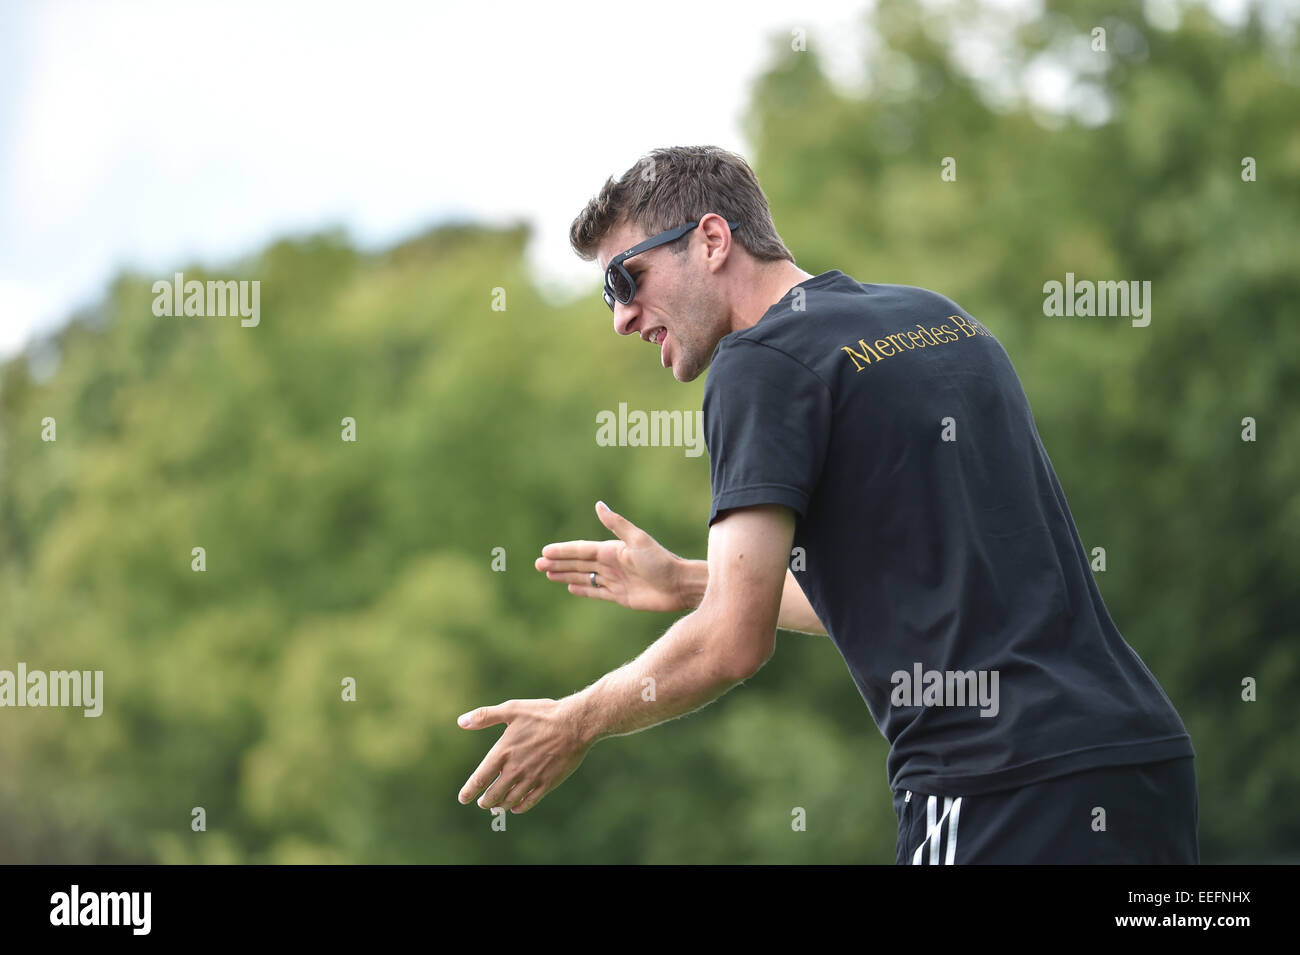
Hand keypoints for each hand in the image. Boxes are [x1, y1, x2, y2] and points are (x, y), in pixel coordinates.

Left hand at [457, 698, 593, 813]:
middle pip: (493, 794)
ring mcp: (531, 778)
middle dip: (485, 801)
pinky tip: (516, 806)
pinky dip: (519, 807)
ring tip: (496, 806)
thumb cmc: (543, 714)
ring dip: (500, 805)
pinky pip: (529, 802)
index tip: (463, 798)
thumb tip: (461, 721)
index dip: (469, 790)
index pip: (480, 778)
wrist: (575, 724)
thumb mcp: (512, 709)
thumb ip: (485, 716)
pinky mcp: (547, 783)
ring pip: (510, 800)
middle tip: (481, 802)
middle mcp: (515, 769)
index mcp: (503, 752)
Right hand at [534, 502, 687, 611]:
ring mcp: (614, 580)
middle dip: (558, 563)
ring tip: (548, 575)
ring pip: (584, 577)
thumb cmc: (661, 561)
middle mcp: (611, 564)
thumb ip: (616, 524)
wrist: (679, 585)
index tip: (545, 552)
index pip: (581, 550)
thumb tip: (598, 504)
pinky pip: (596, 592)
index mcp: (612, 550)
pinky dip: (582, 589)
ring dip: (566, 575)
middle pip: (578, 564)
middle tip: (537, 564)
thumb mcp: (638, 540)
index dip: (562, 551)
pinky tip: (570, 587)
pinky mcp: (620, 596)